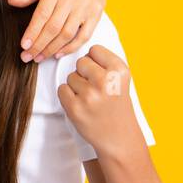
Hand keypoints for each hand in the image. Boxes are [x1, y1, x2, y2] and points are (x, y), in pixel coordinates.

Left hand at [7, 0, 107, 62]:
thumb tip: (11, 1)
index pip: (42, 15)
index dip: (32, 32)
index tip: (24, 46)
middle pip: (53, 28)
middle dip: (39, 46)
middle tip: (27, 57)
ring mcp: (85, 8)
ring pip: (67, 34)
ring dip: (52, 49)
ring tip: (39, 58)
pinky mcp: (95, 15)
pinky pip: (84, 36)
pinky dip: (71, 48)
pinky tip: (58, 54)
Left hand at [57, 45, 146, 161]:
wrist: (118, 137)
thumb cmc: (116, 105)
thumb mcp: (120, 79)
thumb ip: (105, 62)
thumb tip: (80, 44)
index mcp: (119, 71)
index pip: (94, 50)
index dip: (94, 61)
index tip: (100, 73)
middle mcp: (105, 81)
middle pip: (80, 62)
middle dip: (84, 73)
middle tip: (95, 88)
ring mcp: (89, 95)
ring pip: (70, 77)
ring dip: (76, 86)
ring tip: (90, 99)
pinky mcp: (75, 108)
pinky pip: (62, 89)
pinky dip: (68, 96)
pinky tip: (81, 105)